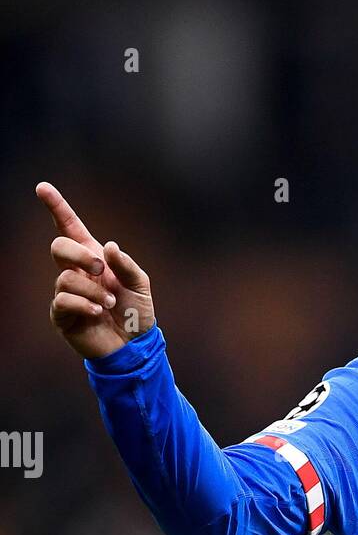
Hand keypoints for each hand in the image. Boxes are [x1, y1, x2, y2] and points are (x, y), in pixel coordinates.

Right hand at [36, 181, 153, 359]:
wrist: (134, 346)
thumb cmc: (135, 313)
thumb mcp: (139, 284)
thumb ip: (125, 263)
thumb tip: (108, 247)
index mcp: (93, 258)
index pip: (70, 227)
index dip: (57, 207)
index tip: (42, 188)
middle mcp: (76, 272)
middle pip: (59, 247)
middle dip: (79, 255)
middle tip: (100, 269)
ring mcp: (67, 293)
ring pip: (66, 278)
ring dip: (92, 290)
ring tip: (110, 303)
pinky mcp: (62, 315)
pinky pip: (63, 300)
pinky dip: (84, 303)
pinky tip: (98, 311)